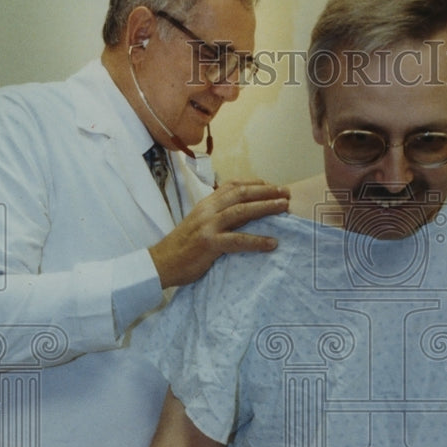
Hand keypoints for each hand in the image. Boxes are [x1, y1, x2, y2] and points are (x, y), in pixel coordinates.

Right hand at [149, 179, 289, 287]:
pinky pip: (238, 240)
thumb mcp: (198, 224)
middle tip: (286, 193)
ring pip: (242, 211)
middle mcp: (208, 210)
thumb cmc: (181, 247)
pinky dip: (257, 241)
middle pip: (241, 194)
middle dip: (266, 191)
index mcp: (206, 204)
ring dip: (266, 207)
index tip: (271, 186)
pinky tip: (272, 243)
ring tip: (284, 207)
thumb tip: (239, 215)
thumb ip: (216, 216)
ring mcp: (208, 226)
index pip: (232, 186)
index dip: (254, 183)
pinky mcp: (209, 243)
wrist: (160, 263)